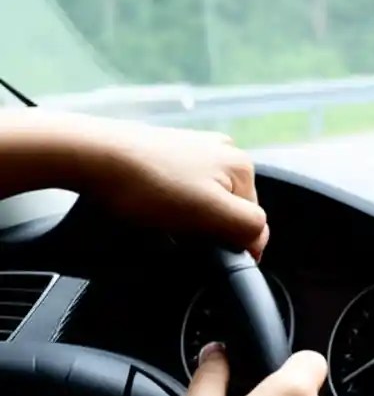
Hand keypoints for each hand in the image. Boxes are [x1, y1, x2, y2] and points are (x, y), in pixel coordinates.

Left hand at [79, 117, 269, 258]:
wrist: (92, 155)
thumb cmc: (146, 185)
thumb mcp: (210, 213)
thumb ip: (248, 227)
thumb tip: (258, 241)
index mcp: (243, 166)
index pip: (253, 222)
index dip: (229, 244)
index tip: (199, 247)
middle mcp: (225, 151)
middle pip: (228, 210)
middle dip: (206, 227)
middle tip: (175, 230)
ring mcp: (196, 147)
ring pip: (204, 200)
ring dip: (186, 216)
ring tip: (157, 214)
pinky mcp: (168, 150)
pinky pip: (181, 188)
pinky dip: (168, 201)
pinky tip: (148, 201)